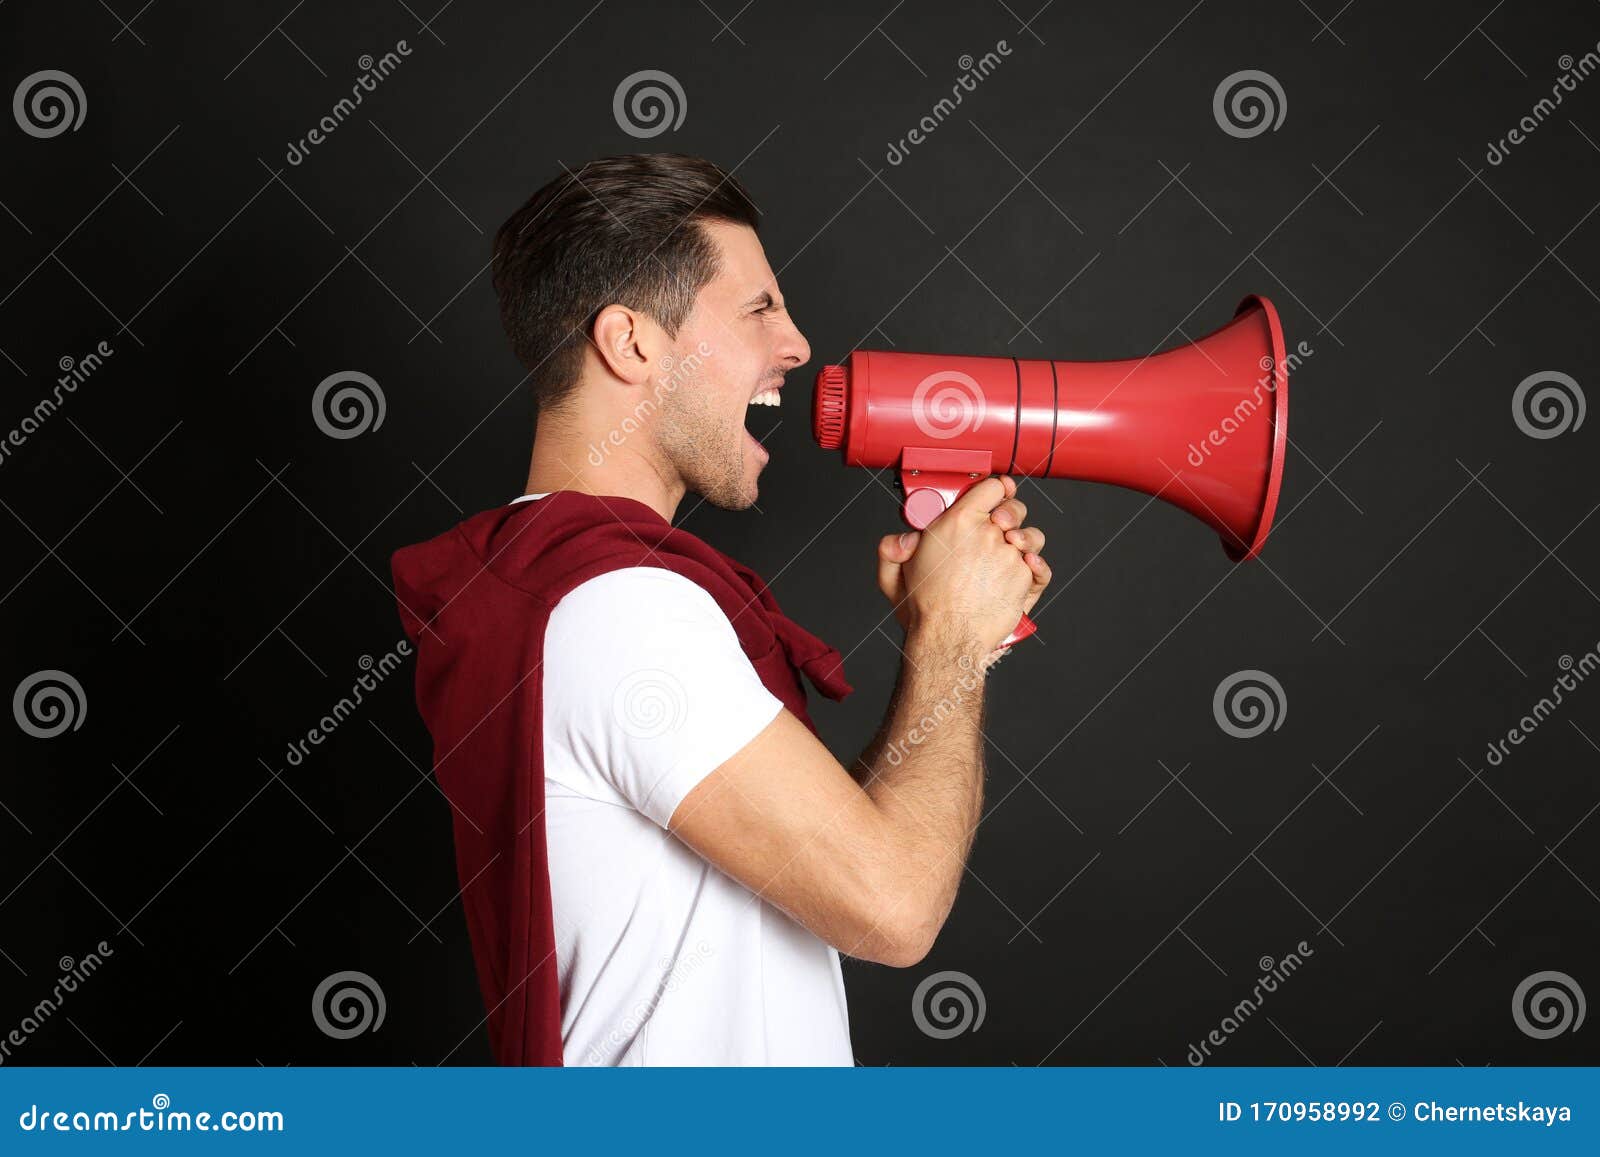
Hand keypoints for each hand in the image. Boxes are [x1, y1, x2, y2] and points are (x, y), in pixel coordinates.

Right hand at [877, 476, 1046, 656]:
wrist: (948, 639)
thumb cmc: (926, 610)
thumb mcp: (893, 575)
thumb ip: (892, 550)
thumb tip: (902, 539)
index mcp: (957, 523)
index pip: (989, 487)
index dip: (993, 489)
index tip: (994, 493)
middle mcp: (987, 535)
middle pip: (1013, 508)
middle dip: (1009, 512)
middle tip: (999, 524)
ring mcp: (1009, 556)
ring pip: (1030, 537)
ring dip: (1024, 540)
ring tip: (1012, 548)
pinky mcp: (1023, 579)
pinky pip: (1040, 566)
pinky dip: (1037, 565)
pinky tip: (1027, 564)